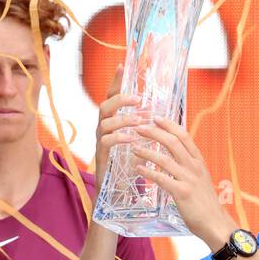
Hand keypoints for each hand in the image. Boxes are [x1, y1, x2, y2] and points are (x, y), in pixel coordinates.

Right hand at [93, 61, 147, 195]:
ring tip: (139, 120)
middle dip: (120, 99)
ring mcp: (99, 143)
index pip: (111, 98)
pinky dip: (118, 138)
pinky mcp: (100, 157)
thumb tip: (158, 114)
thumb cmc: (127, 167)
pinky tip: (131, 138)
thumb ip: (142, 129)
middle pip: (104, 106)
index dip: (116, 82)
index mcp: (111, 124)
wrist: (115, 193)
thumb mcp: (136, 144)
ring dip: (123, 119)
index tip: (122, 66)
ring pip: (105, 122)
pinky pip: (106, 142)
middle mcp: (102, 130)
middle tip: (138, 99)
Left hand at [127, 113, 232, 245]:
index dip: (169, 125)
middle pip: (172, 142)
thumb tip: (174, 157)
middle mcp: (194, 167)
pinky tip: (138, 169)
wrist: (215, 223)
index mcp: (198, 161)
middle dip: (154, 132)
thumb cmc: (205, 203)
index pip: (183, 136)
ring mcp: (188, 179)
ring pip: (164, 159)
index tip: (156, 118)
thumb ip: (188, 167)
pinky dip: (149, 172)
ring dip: (147, 151)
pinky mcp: (182, 193)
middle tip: (138, 127)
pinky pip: (162, 179)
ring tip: (134, 147)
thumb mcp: (200, 178)